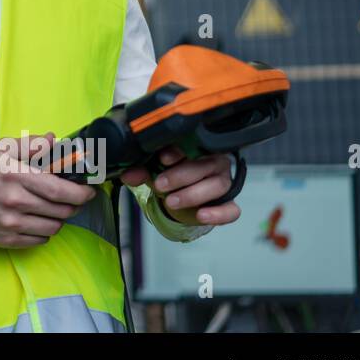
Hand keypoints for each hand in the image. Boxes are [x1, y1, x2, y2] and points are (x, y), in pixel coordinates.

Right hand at [0, 133, 97, 247]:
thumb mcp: (0, 149)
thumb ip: (29, 144)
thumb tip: (53, 140)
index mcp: (15, 176)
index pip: (59, 189)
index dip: (80, 192)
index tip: (88, 190)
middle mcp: (15, 202)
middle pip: (61, 210)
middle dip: (74, 205)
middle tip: (74, 198)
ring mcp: (12, 224)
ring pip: (54, 226)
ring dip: (60, 218)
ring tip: (54, 208)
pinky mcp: (8, 240)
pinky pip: (41, 239)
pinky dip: (46, 231)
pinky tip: (39, 220)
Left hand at [119, 146, 241, 225]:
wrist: (182, 197)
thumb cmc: (171, 175)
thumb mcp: (153, 170)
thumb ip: (141, 171)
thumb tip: (127, 175)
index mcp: (197, 147)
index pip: (194, 144)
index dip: (178, 152)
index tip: (163, 158)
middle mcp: (214, 162)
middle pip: (204, 166)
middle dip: (180, 176)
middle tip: (160, 185)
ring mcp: (223, 182)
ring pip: (217, 186)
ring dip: (193, 195)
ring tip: (171, 202)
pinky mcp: (228, 203)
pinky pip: (231, 209)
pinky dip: (218, 214)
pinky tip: (201, 215)